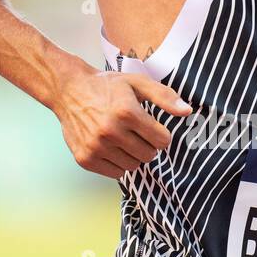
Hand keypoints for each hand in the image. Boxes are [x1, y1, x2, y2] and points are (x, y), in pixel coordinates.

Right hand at [53, 65, 191, 178]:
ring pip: (133, 166)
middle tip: (135, 131)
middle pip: (149, 155)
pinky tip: (110, 147)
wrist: (69, 90)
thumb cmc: (106, 86)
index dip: (160, 134)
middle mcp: (110, 131)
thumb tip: (187, 111)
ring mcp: (96, 147)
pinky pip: (116, 173)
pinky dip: (117, 163)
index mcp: (126, 112)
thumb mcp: (137, 83)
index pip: (162, 140)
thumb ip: (164, 96)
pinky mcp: (85, 159)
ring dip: (132, 155)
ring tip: (122, 138)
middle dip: (147, 145)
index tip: (151, 127)